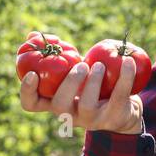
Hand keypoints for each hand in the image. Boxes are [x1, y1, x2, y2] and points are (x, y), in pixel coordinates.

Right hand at [19, 55, 143, 134]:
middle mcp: (70, 115)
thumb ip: (56, 55)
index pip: (32, 104)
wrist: (124, 110)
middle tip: (81, 65)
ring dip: (93, 82)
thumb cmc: (92, 85)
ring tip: (100, 65)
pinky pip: (119, 96)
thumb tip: (31, 35)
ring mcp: (91, 119)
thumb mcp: (74, 70)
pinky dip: (125, 77)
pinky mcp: (114, 116)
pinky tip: (128, 61)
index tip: (33, 74)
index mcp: (56, 103)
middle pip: (59, 105)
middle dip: (69, 83)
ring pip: (86, 105)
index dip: (28, 91)